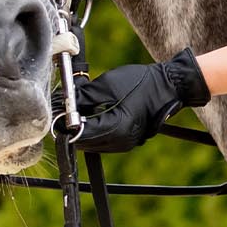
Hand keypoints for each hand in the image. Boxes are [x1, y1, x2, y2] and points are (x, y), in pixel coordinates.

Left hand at [69, 47, 210, 153]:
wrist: (169, 86)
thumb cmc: (142, 82)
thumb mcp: (108, 84)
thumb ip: (82, 97)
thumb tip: (61, 104)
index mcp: (118, 128)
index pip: (80, 134)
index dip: (65, 123)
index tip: (57, 110)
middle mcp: (121, 142)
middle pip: (84, 142)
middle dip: (71, 127)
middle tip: (65, 107)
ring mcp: (125, 144)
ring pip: (91, 144)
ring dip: (81, 129)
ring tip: (79, 109)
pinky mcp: (127, 141)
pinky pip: (102, 141)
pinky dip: (93, 130)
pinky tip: (92, 115)